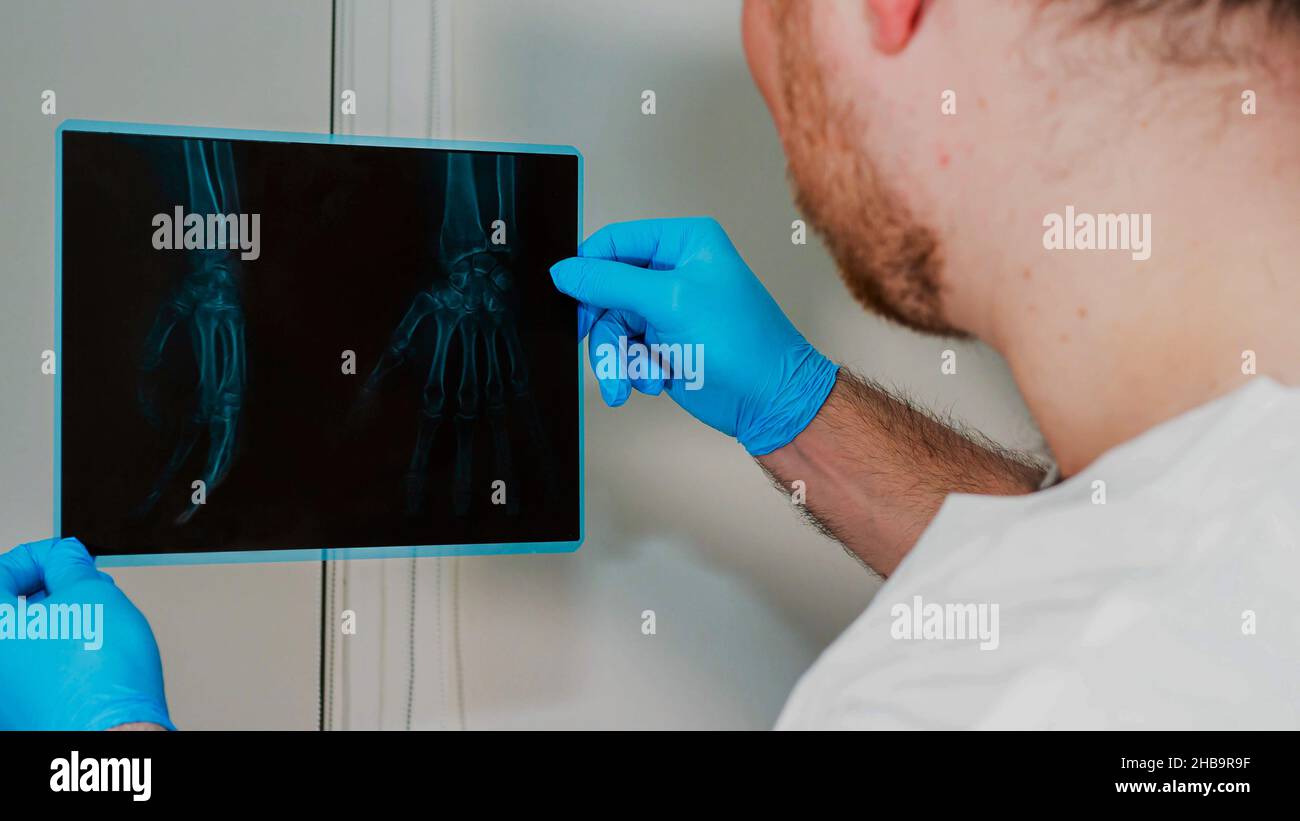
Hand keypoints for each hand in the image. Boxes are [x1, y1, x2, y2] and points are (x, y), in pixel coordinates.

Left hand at [0, 537, 174, 730]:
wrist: (115, 735)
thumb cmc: (99, 677)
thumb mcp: (92, 593)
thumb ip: (70, 564)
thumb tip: (64, 556)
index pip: (1, 571)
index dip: (40, 555)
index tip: (64, 554)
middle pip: (11, 608)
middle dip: (52, 588)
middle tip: (85, 586)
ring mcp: (4, 692)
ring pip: (26, 639)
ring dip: (60, 621)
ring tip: (98, 621)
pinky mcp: (23, 711)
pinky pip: (35, 669)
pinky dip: (59, 653)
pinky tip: (92, 654)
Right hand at [549, 217, 837, 454]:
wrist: (767, 400)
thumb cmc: (742, 345)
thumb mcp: (669, 303)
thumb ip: (611, 283)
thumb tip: (566, 271)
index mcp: (683, 243)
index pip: (614, 243)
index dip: (588, 271)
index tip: (570, 297)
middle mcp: (673, 271)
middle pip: (606, 290)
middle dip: (606, 328)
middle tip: (608, 350)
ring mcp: (666, 308)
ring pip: (611, 327)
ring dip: (618, 358)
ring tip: (636, 378)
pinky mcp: (662, 341)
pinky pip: (624, 350)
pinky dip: (631, 370)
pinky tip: (653, 380)